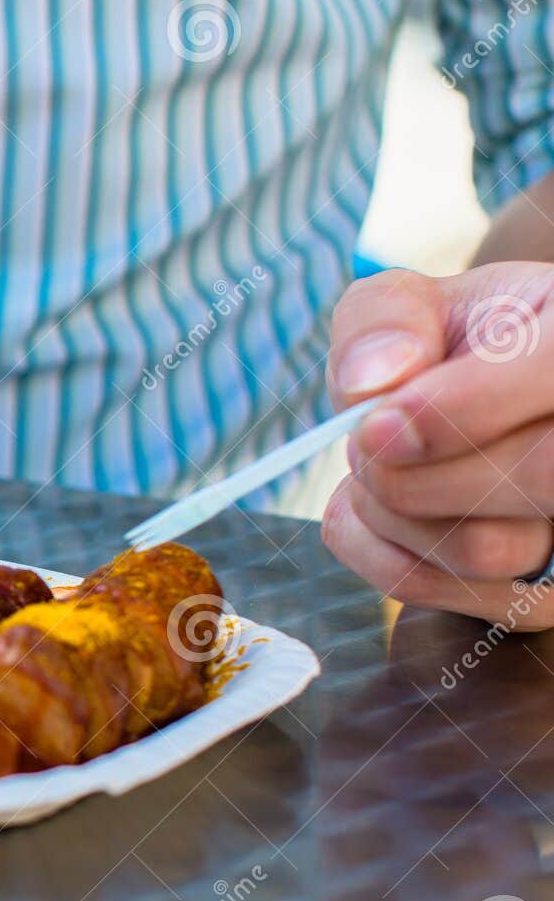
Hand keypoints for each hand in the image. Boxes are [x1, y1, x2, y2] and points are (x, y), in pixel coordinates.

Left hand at [321, 265, 553, 628]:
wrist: (467, 408)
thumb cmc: (445, 351)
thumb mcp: (415, 304)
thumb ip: (384, 320)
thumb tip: (372, 384)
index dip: (451, 414)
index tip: (373, 423)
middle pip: (533, 478)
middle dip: (409, 470)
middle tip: (364, 442)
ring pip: (488, 550)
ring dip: (391, 515)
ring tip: (378, 469)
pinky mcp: (544, 591)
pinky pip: (454, 596)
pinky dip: (382, 556)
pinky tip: (372, 514)